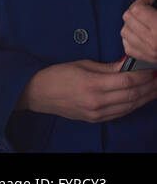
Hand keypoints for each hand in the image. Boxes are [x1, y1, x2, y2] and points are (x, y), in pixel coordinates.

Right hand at [16, 59, 156, 122]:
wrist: (39, 93)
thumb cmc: (57, 75)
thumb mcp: (82, 65)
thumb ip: (107, 68)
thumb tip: (127, 65)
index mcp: (93, 84)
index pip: (126, 81)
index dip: (142, 76)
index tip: (151, 70)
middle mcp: (97, 101)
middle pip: (132, 95)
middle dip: (148, 87)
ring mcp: (97, 113)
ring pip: (129, 106)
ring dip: (144, 98)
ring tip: (154, 90)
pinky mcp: (95, 119)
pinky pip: (120, 113)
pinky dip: (132, 106)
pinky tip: (139, 99)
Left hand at [121, 0, 156, 63]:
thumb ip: (156, 9)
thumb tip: (150, 0)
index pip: (137, 9)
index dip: (143, 1)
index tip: (150, 1)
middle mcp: (152, 41)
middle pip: (127, 17)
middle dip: (136, 10)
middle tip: (146, 9)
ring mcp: (147, 51)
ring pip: (124, 30)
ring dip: (131, 24)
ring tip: (143, 22)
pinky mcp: (145, 58)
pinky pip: (127, 45)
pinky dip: (131, 38)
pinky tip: (140, 34)